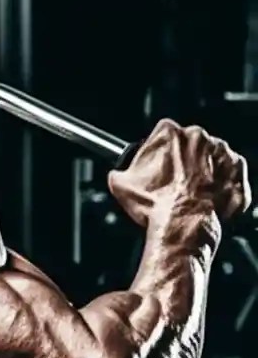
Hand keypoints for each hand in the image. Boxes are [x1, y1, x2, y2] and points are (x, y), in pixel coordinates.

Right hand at [109, 119, 250, 230]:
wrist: (183, 225)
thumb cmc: (155, 204)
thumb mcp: (121, 185)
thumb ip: (121, 170)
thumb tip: (119, 174)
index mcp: (169, 132)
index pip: (162, 132)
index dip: (158, 149)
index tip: (156, 164)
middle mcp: (198, 137)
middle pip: (188, 142)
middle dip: (182, 158)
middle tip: (172, 181)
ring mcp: (221, 153)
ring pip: (210, 157)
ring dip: (201, 170)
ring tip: (188, 192)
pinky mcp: (238, 171)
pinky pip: (228, 174)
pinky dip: (219, 184)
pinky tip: (204, 198)